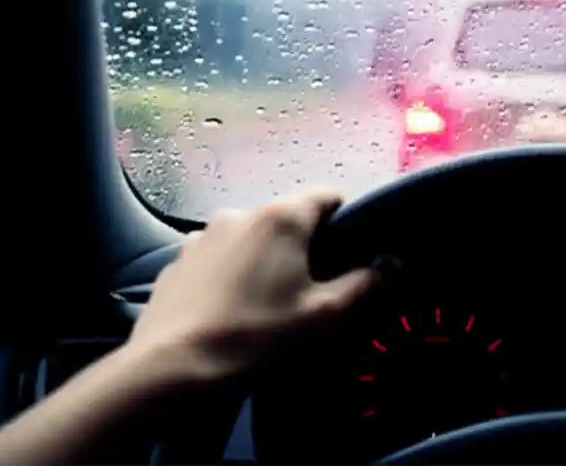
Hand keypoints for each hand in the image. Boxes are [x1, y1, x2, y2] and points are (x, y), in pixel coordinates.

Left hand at [127, 188, 378, 384]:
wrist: (174, 369)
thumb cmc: (257, 336)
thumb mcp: (324, 316)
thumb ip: (365, 285)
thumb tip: (391, 265)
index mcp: (282, 218)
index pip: (328, 196)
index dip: (347, 219)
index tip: (352, 251)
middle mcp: (240, 214)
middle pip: (287, 219)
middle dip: (303, 247)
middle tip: (311, 289)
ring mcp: (201, 237)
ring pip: (249, 240)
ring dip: (262, 261)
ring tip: (265, 305)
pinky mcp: (175, 264)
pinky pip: (216, 261)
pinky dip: (229, 277)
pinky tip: (229, 313)